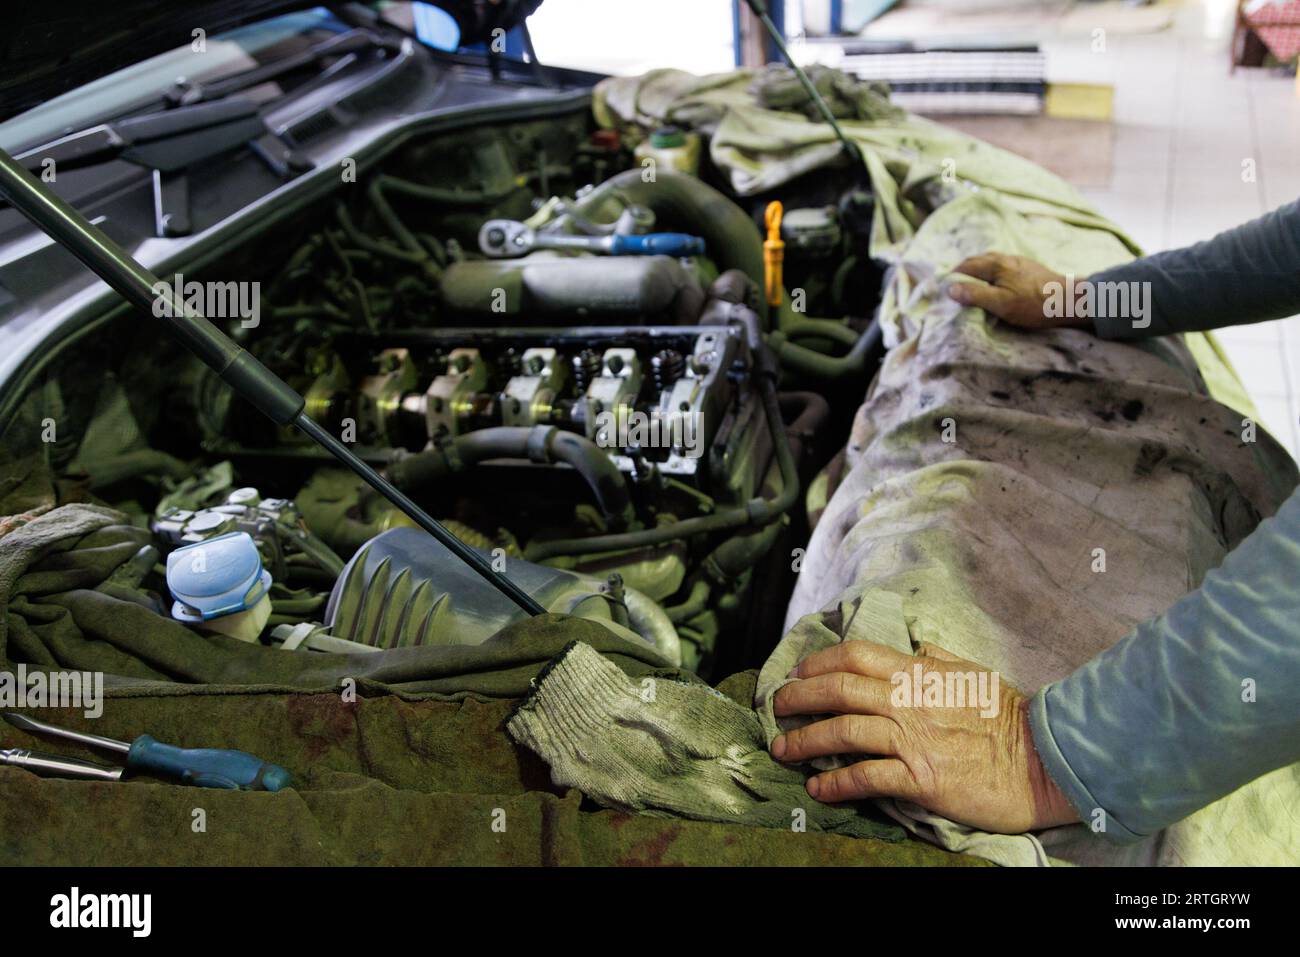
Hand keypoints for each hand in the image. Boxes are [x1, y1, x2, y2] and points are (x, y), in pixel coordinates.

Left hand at [770, 640, 1078, 833]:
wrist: (1044, 760)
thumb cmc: (1010, 718)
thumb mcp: (973, 673)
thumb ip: (939, 659)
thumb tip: (917, 646)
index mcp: (919, 673)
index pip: (856, 655)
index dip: (820, 662)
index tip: (798, 672)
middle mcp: (908, 701)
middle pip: (838, 690)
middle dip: (799, 697)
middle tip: (777, 707)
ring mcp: (913, 739)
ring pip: (844, 732)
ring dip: (806, 741)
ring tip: (783, 750)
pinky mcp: (921, 778)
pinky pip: (866, 778)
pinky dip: (836, 782)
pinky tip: (818, 787)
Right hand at [947, 253, 1088, 329]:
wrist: (1071, 300)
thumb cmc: (1034, 304)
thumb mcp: (1001, 304)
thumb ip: (975, 295)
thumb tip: (951, 288)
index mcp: (996, 265)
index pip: (966, 266)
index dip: (952, 276)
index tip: (942, 286)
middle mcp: (1006, 258)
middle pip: (978, 260)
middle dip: (963, 269)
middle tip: (953, 284)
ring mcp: (1019, 262)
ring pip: (991, 261)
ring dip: (978, 269)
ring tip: (972, 282)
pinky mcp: (1030, 268)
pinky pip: (1003, 266)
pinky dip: (992, 272)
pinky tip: (996, 282)